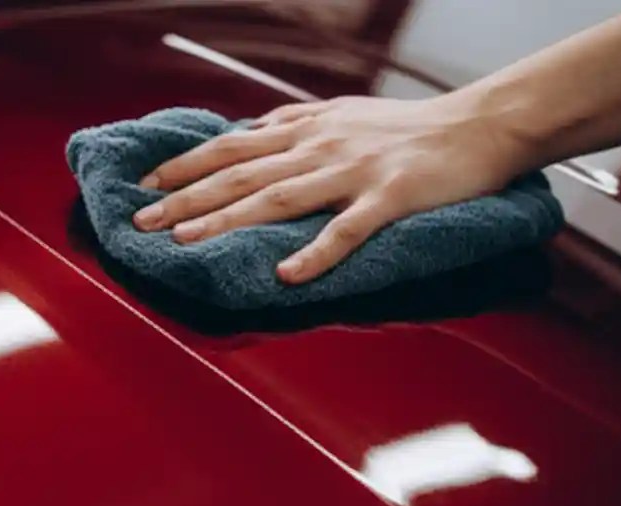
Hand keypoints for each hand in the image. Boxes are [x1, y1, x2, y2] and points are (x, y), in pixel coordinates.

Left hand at [132, 94, 532, 283]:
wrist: (478, 126)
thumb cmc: (408, 128)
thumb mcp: (341, 115)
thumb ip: (293, 127)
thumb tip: (246, 135)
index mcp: (307, 130)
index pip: (231, 147)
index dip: (185, 166)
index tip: (145, 186)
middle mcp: (320, 147)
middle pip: (240, 174)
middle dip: (186, 198)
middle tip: (142, 221)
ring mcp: (352, 172)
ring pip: (279, 198)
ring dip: (229, 220)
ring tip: (187, 242)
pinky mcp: (389, 198)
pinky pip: (348, 229)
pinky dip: (316, 253)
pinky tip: (286, 276)